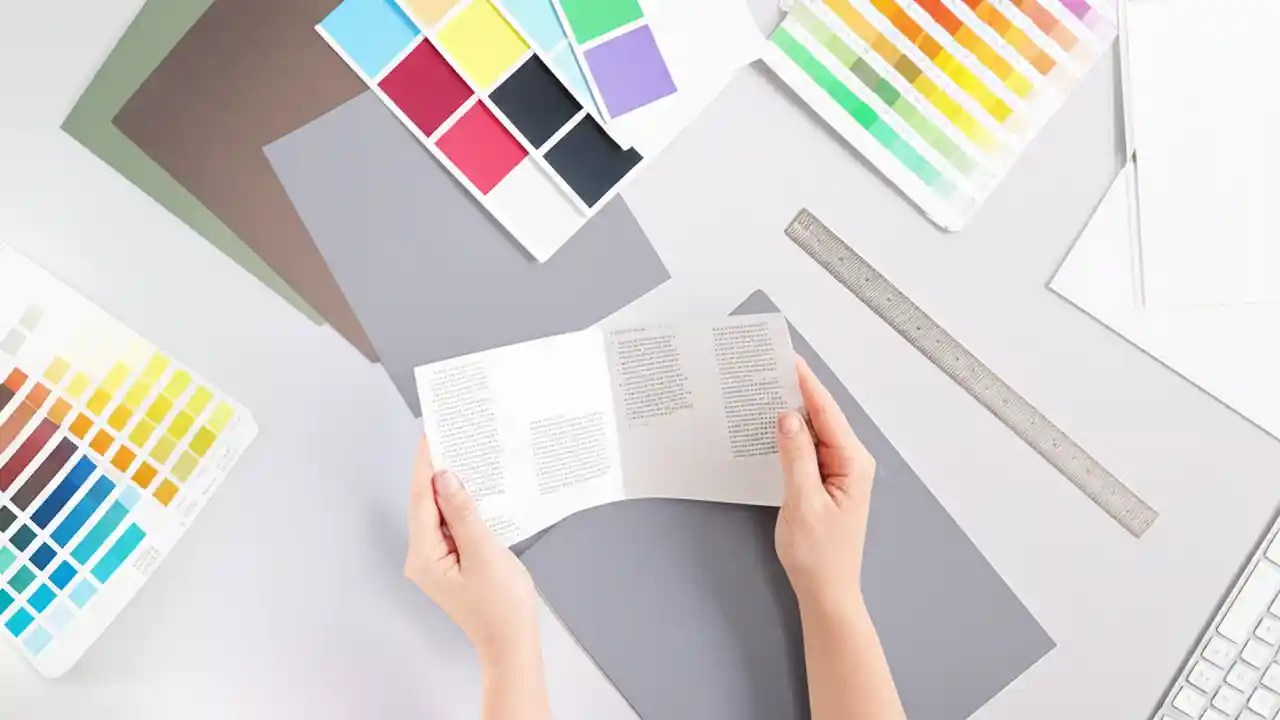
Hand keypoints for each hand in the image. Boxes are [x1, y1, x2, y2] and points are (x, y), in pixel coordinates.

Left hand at [403, 437, 539, 662]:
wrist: (511, 643)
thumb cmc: (501, 607)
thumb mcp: (485, 553)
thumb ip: (464, 513)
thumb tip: (446, 477)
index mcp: (424, 556)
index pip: (421, 498)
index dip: (426, 463)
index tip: (432, 433)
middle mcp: (422, 557)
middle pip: (426, 503)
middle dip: (438, 469)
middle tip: (451, 434)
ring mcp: (435, 561)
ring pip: (438, 512)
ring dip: (450, 486)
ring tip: (464, 454)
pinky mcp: (449, 562)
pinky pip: (450, 525)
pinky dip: (460, 506)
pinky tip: (474, 490)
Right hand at [775, 357, 876, 609]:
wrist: (826, 591)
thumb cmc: (818, 554)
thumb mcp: (802, 502)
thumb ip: (796, 456)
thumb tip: (788, 415)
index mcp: (852, 462)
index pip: (827, 412)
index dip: (807, 382)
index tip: (788, 356)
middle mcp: (850, 461)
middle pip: (822, 415)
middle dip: (797, 390)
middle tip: (769, 365)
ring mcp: (839, 470)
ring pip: (814, 430)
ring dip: (792, 411)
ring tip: (765, 387)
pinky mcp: (826, 480)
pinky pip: (808, 448)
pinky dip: (791, 434)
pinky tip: (772, 426)